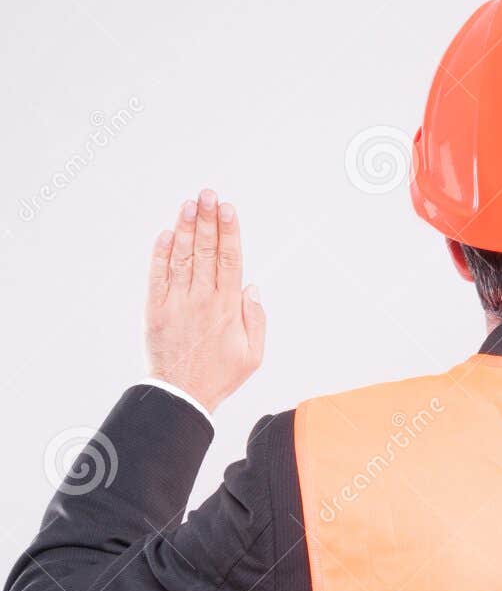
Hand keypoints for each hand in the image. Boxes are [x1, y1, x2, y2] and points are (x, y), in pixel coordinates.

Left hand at [145, 189, 264, 413]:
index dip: (230, 231)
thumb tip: (252, 287)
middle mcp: (202, 300)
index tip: (229, 209)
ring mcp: (177, 303)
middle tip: (208, 194)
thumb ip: (257, 320)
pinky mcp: (155, 310)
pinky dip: (160, 253)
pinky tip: (165, 233)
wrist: (182, 396)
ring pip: (181, 257)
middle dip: (208, 219)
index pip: (230, 259)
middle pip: (206, 250)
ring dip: (185, 228)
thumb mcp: (253, 355)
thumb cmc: (219, 376)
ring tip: (189, 204)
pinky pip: (157, 275)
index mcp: (228, 308)